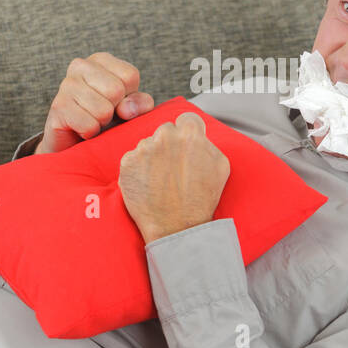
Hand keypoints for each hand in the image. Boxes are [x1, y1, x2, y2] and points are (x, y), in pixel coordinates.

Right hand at [37, 52, 154, 154]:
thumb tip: (128, 108)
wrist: (74, 141)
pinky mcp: (58, 106)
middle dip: (114, 111)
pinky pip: (89, 125)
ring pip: (103, 110)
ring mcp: (66, 84)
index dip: (129, 97)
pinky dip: (90, 133)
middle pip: (117, 91)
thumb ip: (140, 103)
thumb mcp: (130, 108)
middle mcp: (81, 65)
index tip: (116, 102)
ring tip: (91, 120)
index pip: (130, 76)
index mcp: (101, 60)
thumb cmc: (105, 119)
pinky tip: (81, 129)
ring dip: (101, 123)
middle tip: (102, 114)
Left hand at [117, 112, 229, 244]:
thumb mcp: (220, 166)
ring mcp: (144, 148)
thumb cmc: (200, 200)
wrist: (176, 228)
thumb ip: (208, 143)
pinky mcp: (127, 162)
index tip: (185, 146)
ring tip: (161, 180)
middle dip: (168, 145)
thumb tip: (199, 135)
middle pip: (165, 130)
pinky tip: (148, 184)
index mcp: (189, 133)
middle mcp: (165, 136)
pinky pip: (133, 158)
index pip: (186, 120)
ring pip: (148, 144)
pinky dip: (138, 169)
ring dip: (152, 157)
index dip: (187, 133)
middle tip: (173, 168)